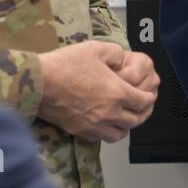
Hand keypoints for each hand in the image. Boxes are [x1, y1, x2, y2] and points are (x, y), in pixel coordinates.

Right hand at [38, 40, 156, 142]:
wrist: (38, 83)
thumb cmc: (65, 65)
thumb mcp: (95, 48)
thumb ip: (115, 53)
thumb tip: (121, 60)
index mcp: (117, 92)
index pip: (144, 102)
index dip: (149, 98)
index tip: (148, 95)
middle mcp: (110, 113)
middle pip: (136, 120)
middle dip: (142, 113)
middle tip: (142, 107)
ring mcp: (95, 125)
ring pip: (120, 134)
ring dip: (126, 126)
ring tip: (125, 118)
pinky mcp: (80, 131)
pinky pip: (101, 138)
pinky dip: (108, 132)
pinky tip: (105, 124)